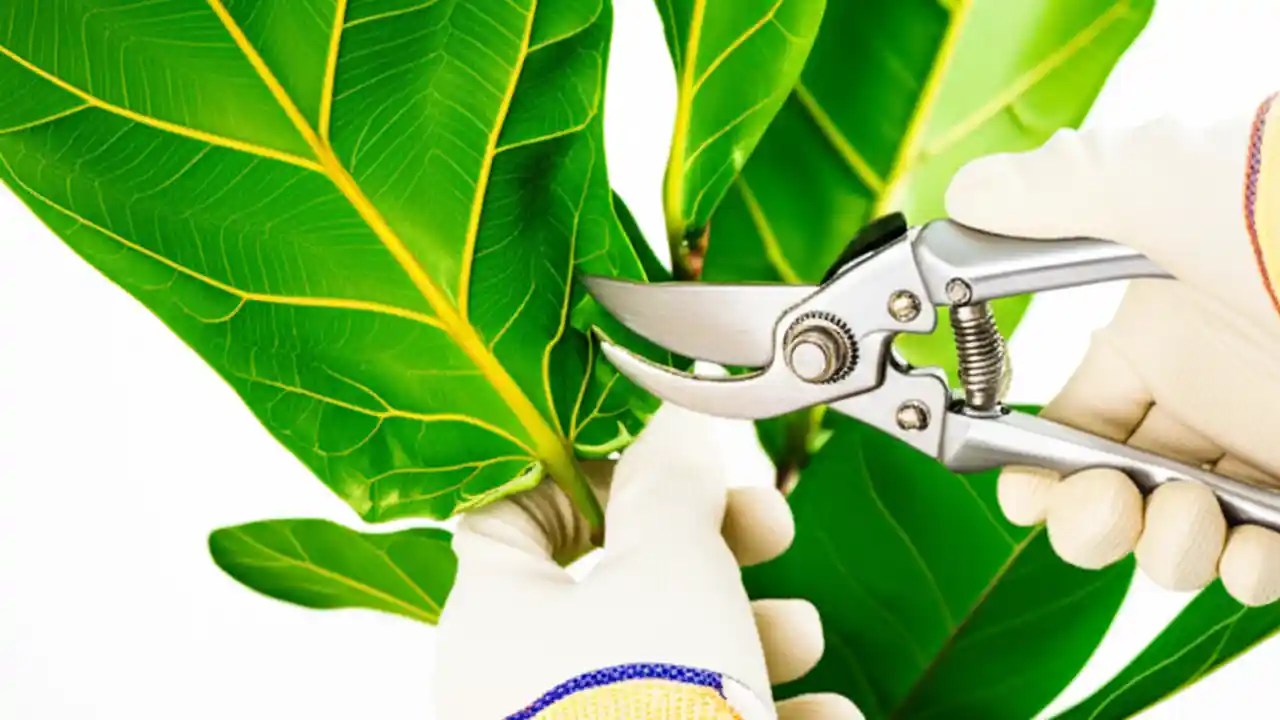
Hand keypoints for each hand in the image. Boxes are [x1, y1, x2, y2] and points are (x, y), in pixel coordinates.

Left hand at [434, 404, 858, 718]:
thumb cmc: (647, 713)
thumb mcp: (672, 570)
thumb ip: (672, 485)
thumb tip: (676, 418)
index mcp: (497, 613)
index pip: (518, 507)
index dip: (595, 469)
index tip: (667, 462)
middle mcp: (522, 680)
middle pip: (616, 582)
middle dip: (710, 552)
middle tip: (771, 527)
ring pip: (666, 661)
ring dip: (749, 636)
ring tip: (802, 638)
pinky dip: (759, 714)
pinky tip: (823, 716)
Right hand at [944, 111, 1279, 605]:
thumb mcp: (1160, 184)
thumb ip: (1054, 193)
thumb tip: (965, 195)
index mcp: (1157, 334)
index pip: (1068, 420)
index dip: (1031, 465)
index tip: (1022, 492)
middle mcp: (1207, 395)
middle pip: (1111, 492)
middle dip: (1088, 519)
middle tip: (1105, 506)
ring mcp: (1263, 446)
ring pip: (1179, 536)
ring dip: (1165, 548)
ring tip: (1192, 515)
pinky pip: (1261, 559)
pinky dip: (1246, 573)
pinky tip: (1251, 552)